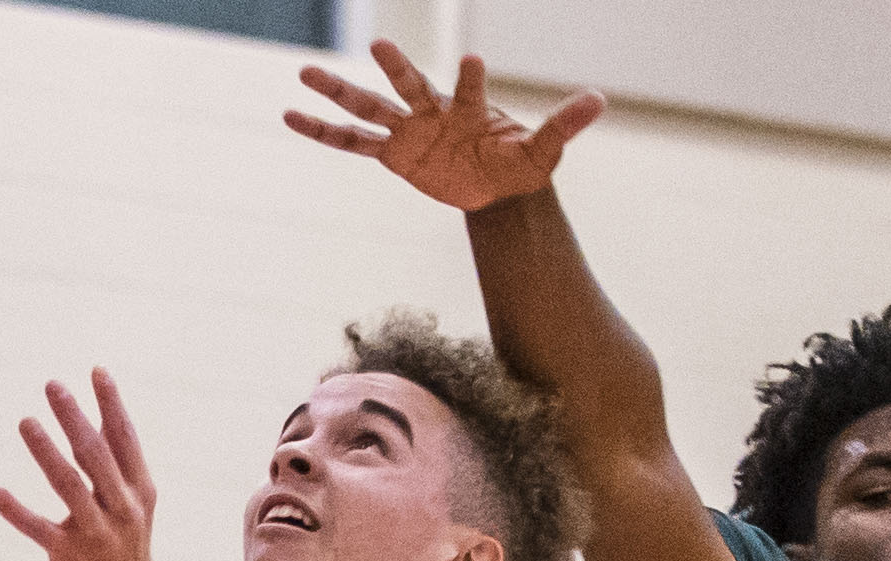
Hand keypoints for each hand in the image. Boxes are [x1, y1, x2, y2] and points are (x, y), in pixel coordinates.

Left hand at [0, 369, 163, 560]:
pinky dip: (17, 511)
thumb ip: (114, 462)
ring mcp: (96, 534)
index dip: (112, 405)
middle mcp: (122, 509)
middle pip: (96, 456)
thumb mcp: (130, 502)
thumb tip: (98, 413)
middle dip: (75, 419)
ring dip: (46, 451)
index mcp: (138, 491)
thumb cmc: (125, 545)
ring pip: (69, 486)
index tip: (96, 371)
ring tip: (25, 421)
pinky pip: (40, 530)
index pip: (125, 440)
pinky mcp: (70, 557)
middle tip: (53, 385)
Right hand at [285, 41, 602, 212]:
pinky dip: (323, 132)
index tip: (473, 61)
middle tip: (378, 45)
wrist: (498, 186)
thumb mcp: (544, 150)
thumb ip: (564, 124)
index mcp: (468, 108)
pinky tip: (290, 116)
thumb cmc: (519, 162)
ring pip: (369, 107)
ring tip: (303, 73)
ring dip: (338, 91)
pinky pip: (353, 142)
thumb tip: (599, 99)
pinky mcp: (393, 155)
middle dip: (395, 68)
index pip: (467, 88)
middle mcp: (433, 112)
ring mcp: (408, 131)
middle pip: (408, 86)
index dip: (471, 77)